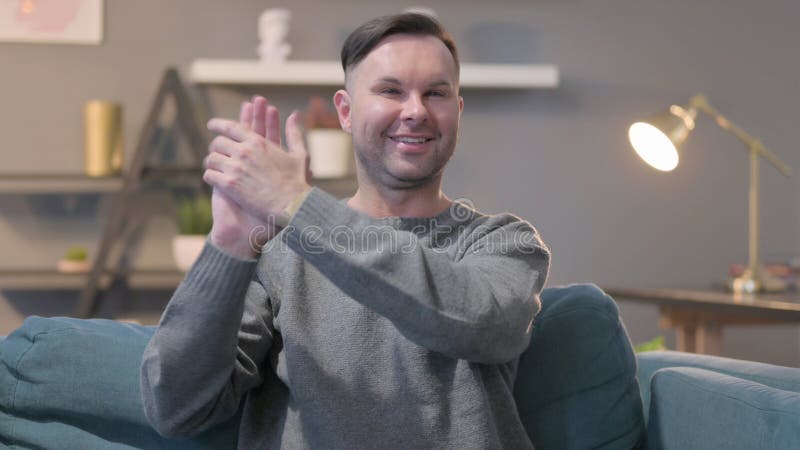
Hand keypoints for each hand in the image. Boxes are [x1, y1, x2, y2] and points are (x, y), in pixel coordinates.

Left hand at [205, 97, 310, 253]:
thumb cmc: (296, 182)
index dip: (218, 124)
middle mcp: (244, 152)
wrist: (291, 206)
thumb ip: (293, 133)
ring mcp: (236, 168)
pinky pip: (209, 175)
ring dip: (211, 163)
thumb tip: (294, 115)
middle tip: (215, 153)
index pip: (231, 127)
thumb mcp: (299, 154)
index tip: (211, 125)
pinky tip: (214, 180)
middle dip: (215, 147)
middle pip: (218, 143)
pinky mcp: (229, 184)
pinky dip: (210, 176)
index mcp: (258, 142)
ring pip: (211, 159)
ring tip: (213, 168)